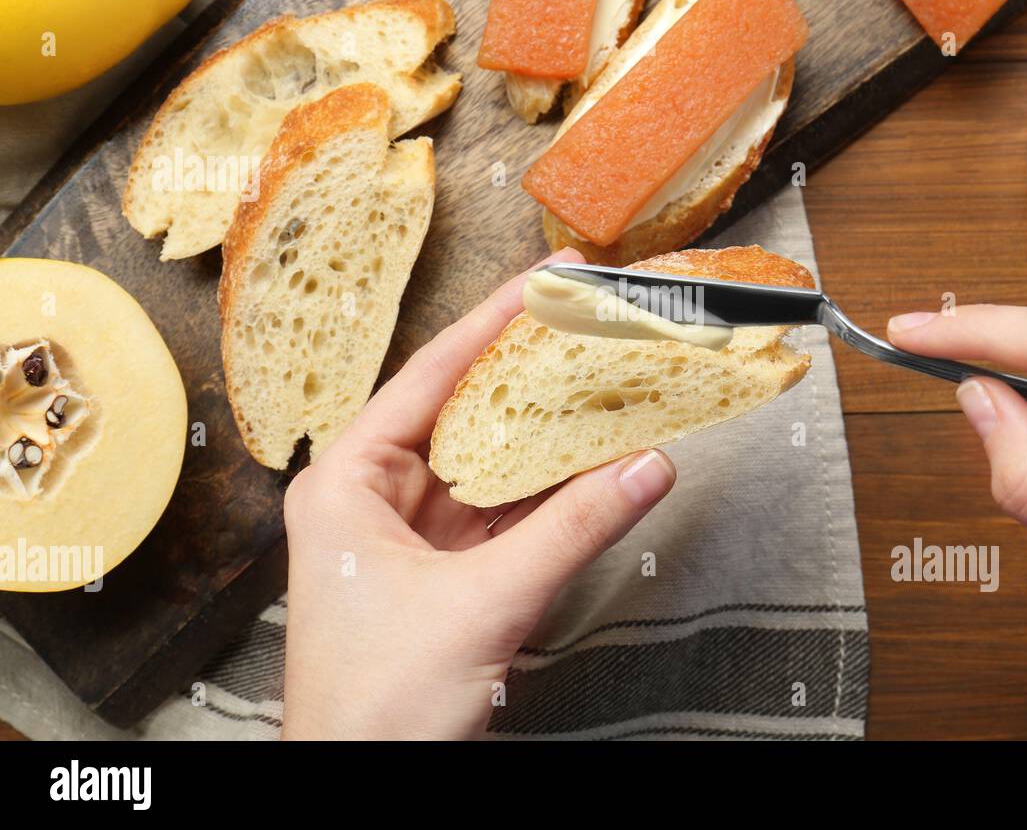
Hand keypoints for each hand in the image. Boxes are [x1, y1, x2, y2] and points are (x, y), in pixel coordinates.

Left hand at [280, 250, 676, 738]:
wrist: (361, 789)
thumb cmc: (374, 710)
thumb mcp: (483, 604)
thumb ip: (573, 530)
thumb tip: (644, 470)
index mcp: (345, 484)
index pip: (428, 377)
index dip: (491, 325)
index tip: (542, 283)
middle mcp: (371, 500)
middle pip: (465, 416)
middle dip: (530, 379)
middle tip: (586, 329)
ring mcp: (409, 539)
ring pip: (490, 468)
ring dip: (548, 439)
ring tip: (604, 387)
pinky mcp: (444, 576)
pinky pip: (505, 516)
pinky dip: (550, 496)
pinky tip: (595, 465)